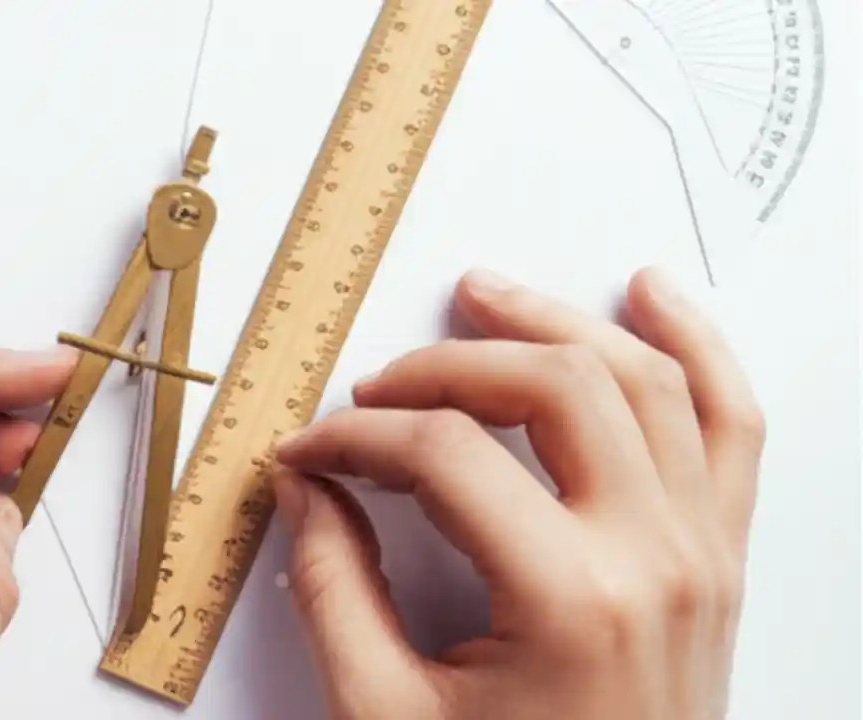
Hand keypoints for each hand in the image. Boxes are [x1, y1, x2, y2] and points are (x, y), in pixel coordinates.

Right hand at [273, 268, 763, 719]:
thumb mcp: (387, 714)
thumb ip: (335, 590)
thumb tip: (306, 490)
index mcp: (569, 599)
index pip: (443, 456)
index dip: (355, 437)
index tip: (309, 451)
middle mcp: (653, 557)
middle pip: (550, 387)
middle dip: (447, 365)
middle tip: (380, 383)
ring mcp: (701, 551)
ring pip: (644, 378)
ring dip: (559, 321)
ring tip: (486, 293)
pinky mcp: (718, 557)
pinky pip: (731, 421)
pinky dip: (697, 345)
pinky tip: (651, 297)